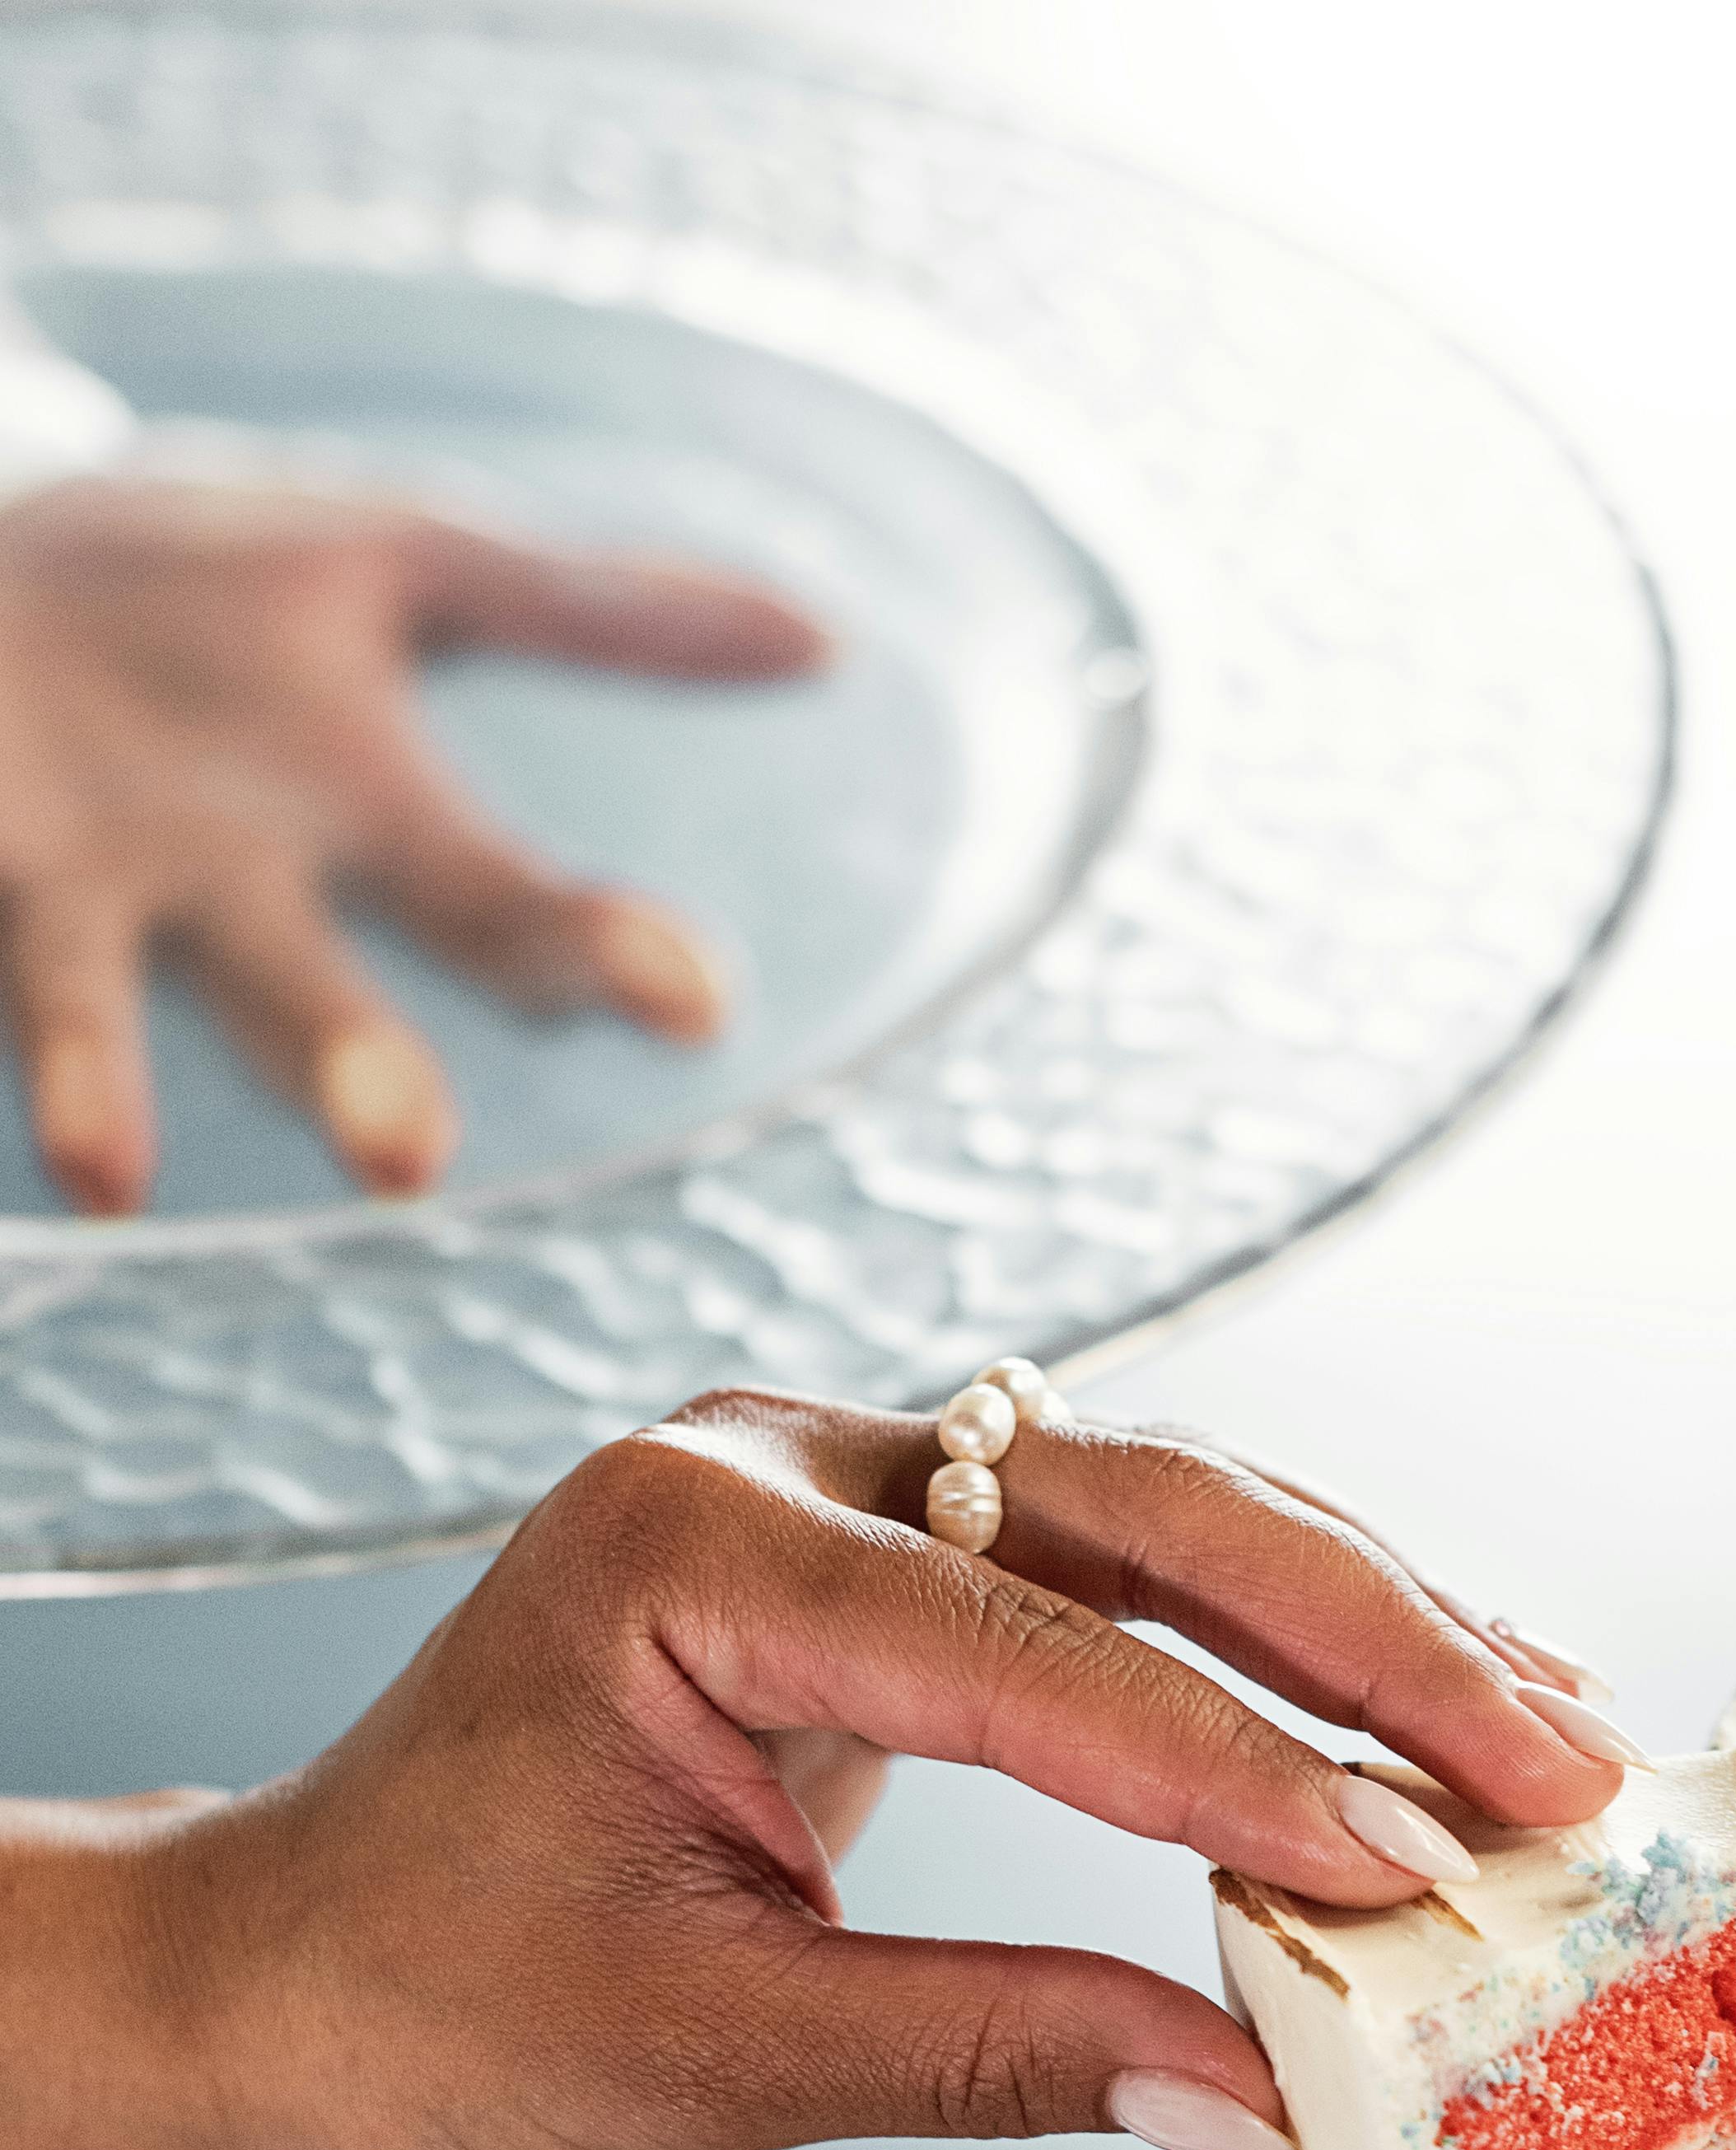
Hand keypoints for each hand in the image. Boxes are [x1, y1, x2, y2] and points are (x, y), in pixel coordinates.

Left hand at [0, 473, 827, 1214]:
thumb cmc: (204, 593)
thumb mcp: (409, 562)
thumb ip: (603, 611)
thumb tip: (829, 637)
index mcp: (358, 814)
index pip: (502, 902)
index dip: (595, 946)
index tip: (697, 997)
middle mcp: (221, 883)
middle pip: (308, 998)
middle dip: (360, 1075)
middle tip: (409, 1159)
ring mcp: (65, 879)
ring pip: (83, 994)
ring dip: (96, 1079)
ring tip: (111, 1175)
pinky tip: (19, 1117)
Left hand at [0, 1387, 1638, 2149]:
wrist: (295, 1965)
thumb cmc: (440, 2002)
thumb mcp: (712, 2053)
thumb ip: (990, 2051)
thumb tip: (1252, 2098)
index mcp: (689, 1544)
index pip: (1035, 1652)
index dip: (1244, 1773)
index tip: (1414, 1874)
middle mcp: (775, 1464)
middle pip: (1144, 1504)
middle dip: (1370, 1638)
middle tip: (1556, 1762)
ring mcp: (835, 1486)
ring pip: (1161, 1510)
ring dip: (1361, 1619)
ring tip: (1550, 1722)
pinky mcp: (886, 1547)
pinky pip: (1118, 1565)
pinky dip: (1273, 1637)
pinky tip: (1413, 1695)